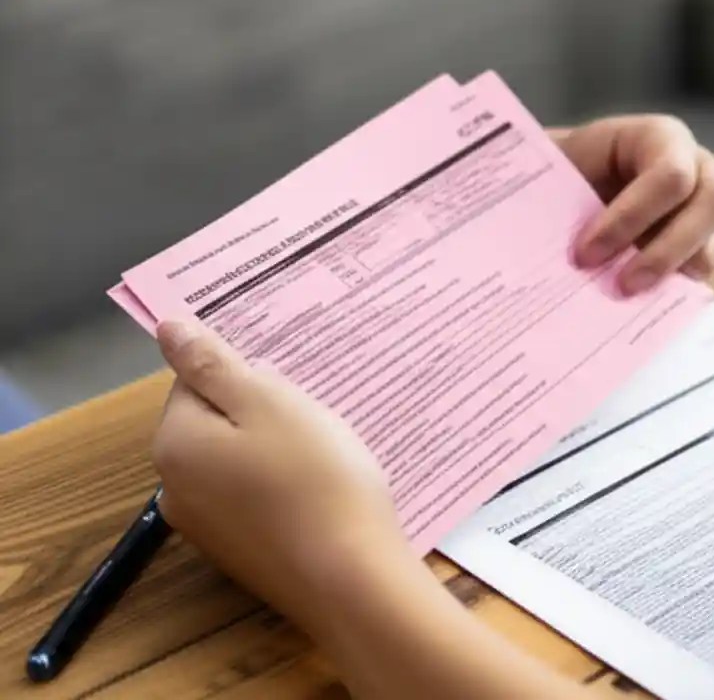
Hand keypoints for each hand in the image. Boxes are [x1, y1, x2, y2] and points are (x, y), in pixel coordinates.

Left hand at [150, 320, 410, 628]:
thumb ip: (213, 364)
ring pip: (237, 464)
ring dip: (274, 453)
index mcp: (175, 442)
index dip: (249, 378)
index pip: (195, 382)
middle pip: (214, 425)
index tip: (294, 391)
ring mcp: (207, 530)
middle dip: (261, 416)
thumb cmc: (316, 479)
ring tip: (326, 461)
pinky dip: (282, 492)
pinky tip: (321, 498)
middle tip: (316, 423)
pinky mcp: (241, 557)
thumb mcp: (270, 403)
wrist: (352, 580)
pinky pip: (254, 502)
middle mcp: (174, 489)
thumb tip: (166, 327)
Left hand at [556, 115, 713, 294]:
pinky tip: (636, 304)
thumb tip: (536, 237)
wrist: (569, 184)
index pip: (670, 176)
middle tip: (620, 287)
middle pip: (707, 210)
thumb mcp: (560, 166)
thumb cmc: (566, 168)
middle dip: (661, 253)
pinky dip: (671, 293)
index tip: (585, 254)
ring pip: (709, 249)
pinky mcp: (702, 249)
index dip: (631, 217)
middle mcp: (698, 171)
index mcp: (663, 139)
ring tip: (625, 299)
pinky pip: (699, 276)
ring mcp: (705, 213)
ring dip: (667, 277)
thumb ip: (558, 194)